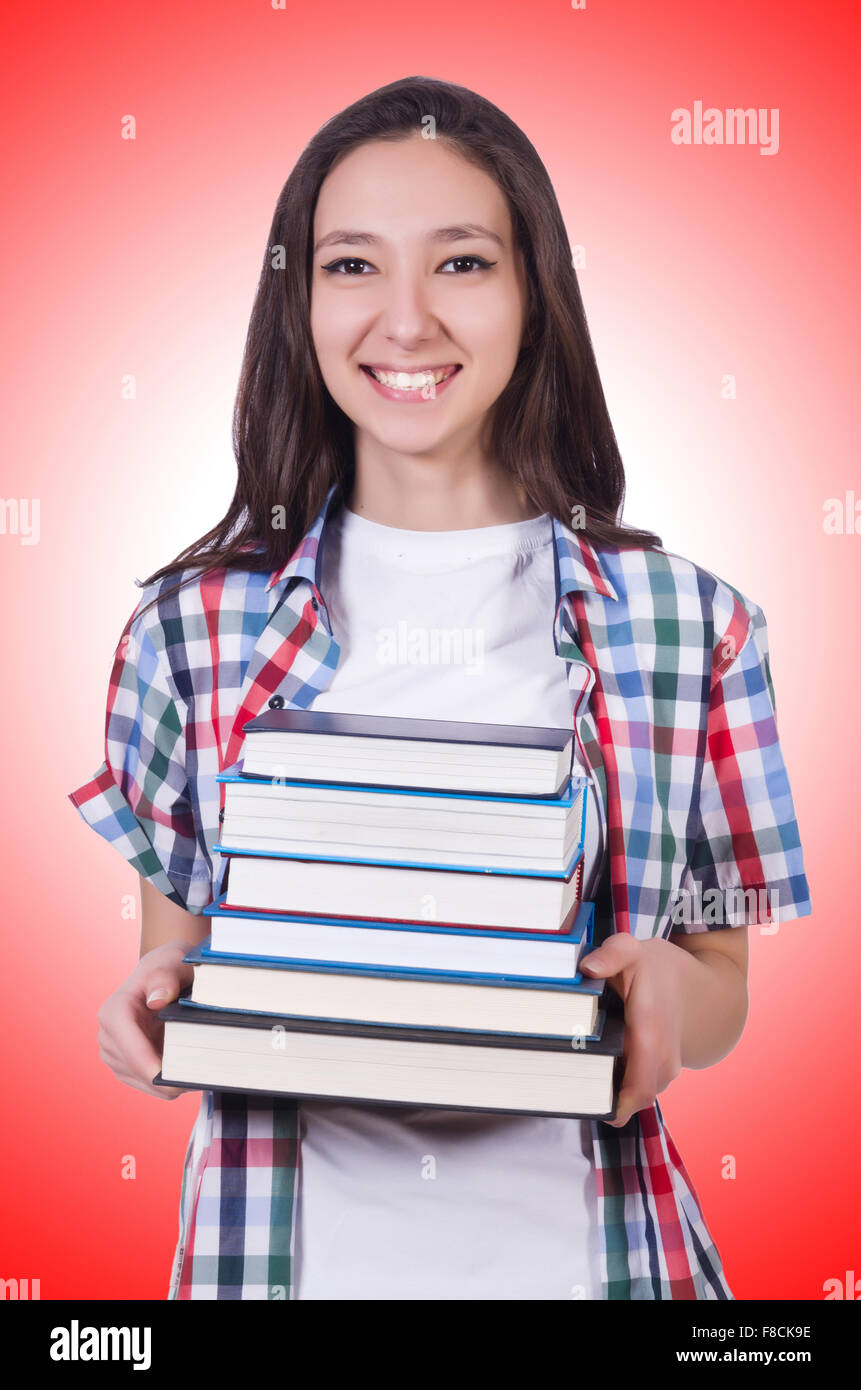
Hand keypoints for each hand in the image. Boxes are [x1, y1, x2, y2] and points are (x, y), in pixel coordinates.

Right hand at [96, 941, 195, 1099]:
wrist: (164, 975)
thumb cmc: (170, 966)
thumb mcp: (174, 962)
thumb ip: (167, 977)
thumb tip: (158, 999)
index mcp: (115, 1010)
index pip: (127, 1044)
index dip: (147, 1064)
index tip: (172, 1079)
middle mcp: (108, 1034)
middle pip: (137, 1069)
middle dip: (166, 1075)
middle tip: (204, 1073)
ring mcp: (114, 1053)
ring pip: (144, 1082)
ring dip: (170, 1079)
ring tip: (201, 1066)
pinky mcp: (125, 1066)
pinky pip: (149, 1085)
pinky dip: (169, 1082)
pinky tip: (189, 1068)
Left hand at [580, 934, 688, 1126]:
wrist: (695, 986)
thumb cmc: (657, 969)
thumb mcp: (632, 951)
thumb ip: (612, 954)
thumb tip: (588, 968)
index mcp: (651, 1033)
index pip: (637, 1088)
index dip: (611, 1103)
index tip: (578, 1097)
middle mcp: (662, 1059)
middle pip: (630, 1100)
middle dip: (598, 1098)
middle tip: (567, 1084)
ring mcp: (664, 1070)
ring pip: (633, 1097)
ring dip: (607, 1091)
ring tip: (578, 1072)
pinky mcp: (659, 1074)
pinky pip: (636, 1089)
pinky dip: (617, 1084)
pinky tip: (596, 1067)